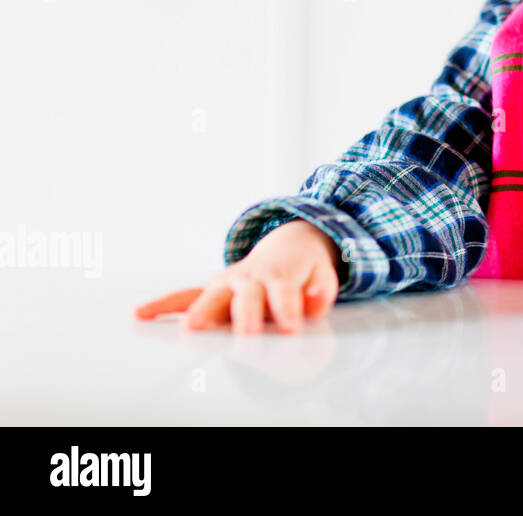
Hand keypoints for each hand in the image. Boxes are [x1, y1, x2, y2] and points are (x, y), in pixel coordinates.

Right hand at [134, 219, 342, 333]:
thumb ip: (321, 292)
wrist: (289, 246)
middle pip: (248, 296)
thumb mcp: (323, 277)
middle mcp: (251, 277)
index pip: (286, 296)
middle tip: (246, 335)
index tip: (290, 329)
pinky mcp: (210, 289)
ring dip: (201, 312)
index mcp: (281, 276)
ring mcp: (227, 282)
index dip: (289, 312)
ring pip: (212, 296)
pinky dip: (163, 304)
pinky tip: (140, 314)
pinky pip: (183, 296)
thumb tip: (314, 300)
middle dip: (246, 315)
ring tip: (190, 330)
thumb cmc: (305, 271)